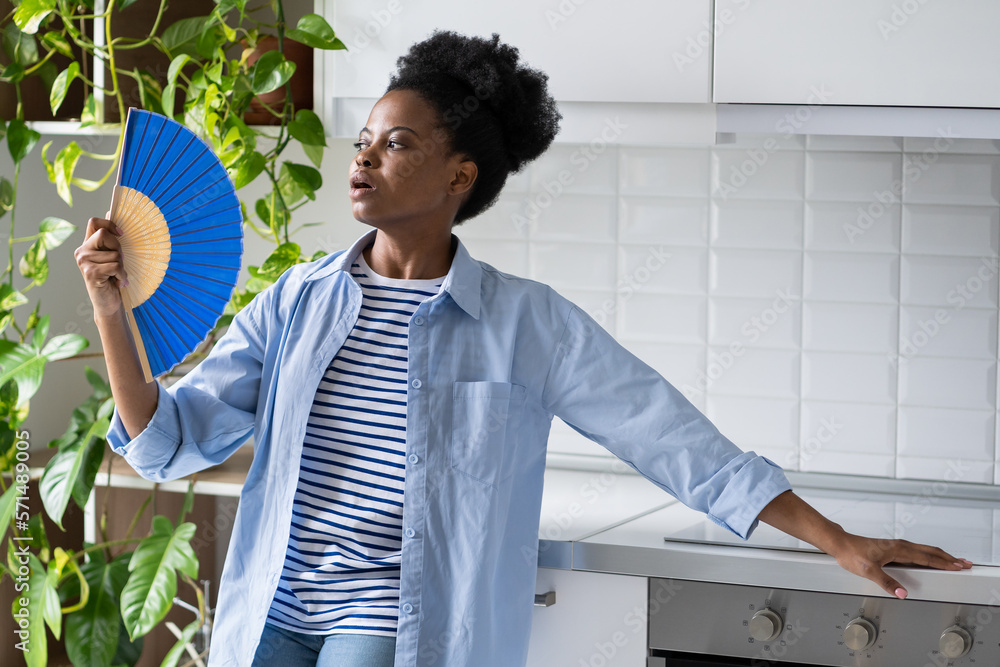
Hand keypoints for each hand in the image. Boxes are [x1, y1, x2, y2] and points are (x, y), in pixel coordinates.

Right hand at [74, 213, 127, 319]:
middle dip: (119, 248)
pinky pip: (115, 266)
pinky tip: (117, 282)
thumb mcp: (113, 257)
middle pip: (105, 235)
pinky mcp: (90, 272)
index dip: (109, 223)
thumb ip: (111, 239)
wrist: (109, 303)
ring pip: (115, 253)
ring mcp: (84, 261)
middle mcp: (82, 251)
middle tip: (120, 263)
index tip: (121, 235)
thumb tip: (110, 210)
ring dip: (122, 267)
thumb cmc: (113, 279)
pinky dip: (122, 275)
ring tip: (117, 276)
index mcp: (87, 245)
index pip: (94, 222)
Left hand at [757, 490, 972, 599]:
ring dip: (939, 555)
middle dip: (948, 557)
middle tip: (964, 563)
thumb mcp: (869, 571)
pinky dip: (927, 554)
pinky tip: (928, 557)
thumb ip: (887, 583)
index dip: (944, 562)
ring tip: (951, 560)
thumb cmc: (851, 554)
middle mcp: (899, 545)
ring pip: (923, 549)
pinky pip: (915, 550)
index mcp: (897, 550)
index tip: (959, 566)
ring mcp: (895, 545)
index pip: (927, 557)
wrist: (839, 544)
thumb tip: (902, 593)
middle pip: (929, 551)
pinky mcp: (891, 548)